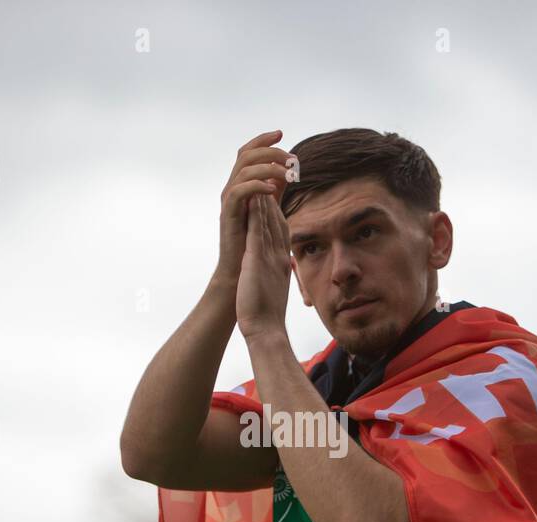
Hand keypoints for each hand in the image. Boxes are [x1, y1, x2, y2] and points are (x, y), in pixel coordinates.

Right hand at [219, 130, 294, 282]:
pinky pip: (239, 191)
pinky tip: (274, 189)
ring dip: (268, 167)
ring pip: (243, 170)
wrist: (238, 270)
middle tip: (291, 158)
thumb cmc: (252, 243)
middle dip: (270, 151)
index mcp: (240, 184)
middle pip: (246, 155)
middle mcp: (231, 188)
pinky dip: (257, 185)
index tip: (282, 133)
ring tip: (288, 174)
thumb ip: (274, 191)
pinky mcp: (227, 214)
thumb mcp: (267, 210)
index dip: (262, 140)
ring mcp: (228, 201)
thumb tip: (287, 173)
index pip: (247, 152)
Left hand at [235, 192, 292, 341]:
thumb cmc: (267, 315)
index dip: (279, 210)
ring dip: (267, 197)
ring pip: (269, 220)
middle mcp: (279, 255)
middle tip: (274, 177)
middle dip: (276, 197)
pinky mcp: (258, 259)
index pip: (281, 229)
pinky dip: (257, 212)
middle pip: (278, 220)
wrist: (265, 330)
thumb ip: (275, 273)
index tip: (276, 194)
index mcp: (282, 261)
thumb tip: (277, 269)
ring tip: (265, 177)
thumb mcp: (274, 288)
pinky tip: (255, 196)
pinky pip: (258, 230)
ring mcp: (270, 256)